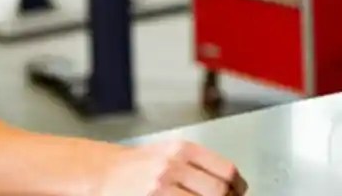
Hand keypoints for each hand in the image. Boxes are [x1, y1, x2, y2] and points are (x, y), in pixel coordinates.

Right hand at [98, 140, 247, 195]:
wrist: (102, 172)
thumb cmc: (137, 165)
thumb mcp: (170, 153)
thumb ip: (198, 165)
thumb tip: (230, 183)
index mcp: (182, 149)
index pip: (226, 169)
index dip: (238, 187)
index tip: (239, 192)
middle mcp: (173, 165)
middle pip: (218, 190)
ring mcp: (161, 186)